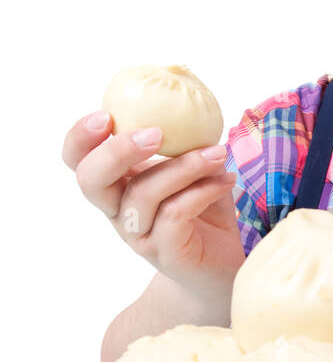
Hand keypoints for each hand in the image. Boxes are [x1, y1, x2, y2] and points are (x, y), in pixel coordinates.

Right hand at [62, 111, 245, 302]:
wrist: (221, 269)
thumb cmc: (204, 212)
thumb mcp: (191, 170)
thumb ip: (185, 140)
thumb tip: (193, 93)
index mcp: (117, 185)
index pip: (78, 160)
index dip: (80, 138)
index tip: (104, 114)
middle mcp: (119, 211)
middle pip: (91, 180)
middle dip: (117, 151)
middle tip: (155, 134)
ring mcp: (139, 235)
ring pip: (143, 194)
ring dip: (184, 166)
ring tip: (219, 153)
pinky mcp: (166, 252)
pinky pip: (176, 213)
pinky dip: (202, 190)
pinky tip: (226, 180)